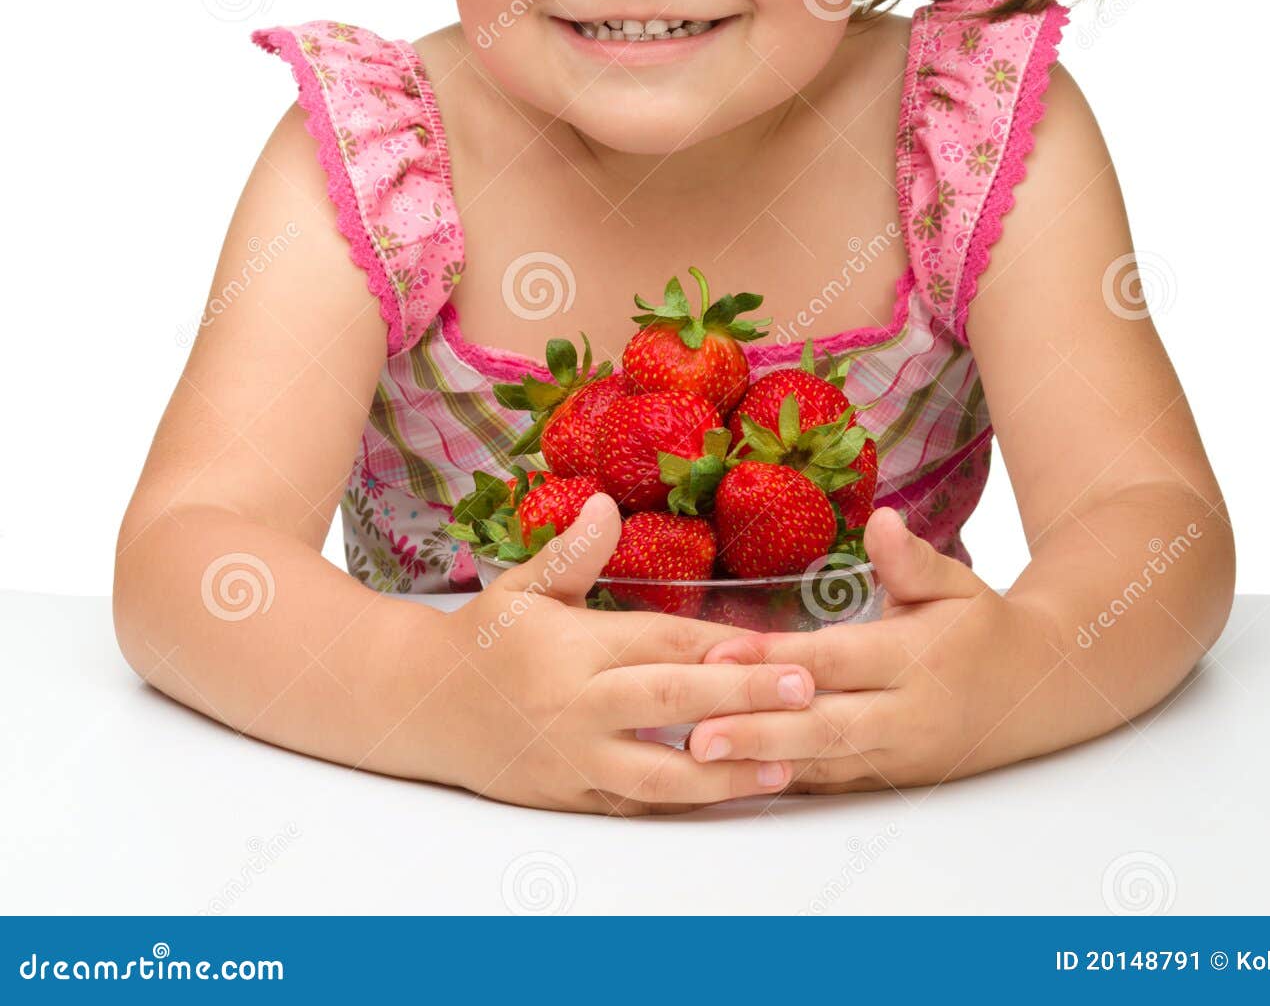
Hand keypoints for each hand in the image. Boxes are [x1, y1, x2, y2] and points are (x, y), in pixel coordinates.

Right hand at [433, 493, 818, 813]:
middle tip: (805, 691)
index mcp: (572, 648)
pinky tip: (729, 795)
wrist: (422, 708)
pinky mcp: (570, 797)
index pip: (659, 642)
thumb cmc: (484, 639)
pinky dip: (683, 805)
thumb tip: (608, 504)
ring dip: (726, 772)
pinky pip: (635, 807)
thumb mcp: (523, 587)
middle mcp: (576, 707)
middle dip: (743, 698)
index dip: (719, 645)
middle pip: (671, 704)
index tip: (775, 643)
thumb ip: (572, 553)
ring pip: (659, 776)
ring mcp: (574, 760)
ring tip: (785, 765)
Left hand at [689, 506, 1064, 793]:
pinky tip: (738, 777)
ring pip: (824, 762)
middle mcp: (908, 716)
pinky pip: (835, 781)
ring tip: (701, 758)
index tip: (720, 657)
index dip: (778, 660)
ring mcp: (900, 756)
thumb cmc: (981, 627)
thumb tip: (881, 521)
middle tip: (695, 735)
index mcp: (918, 659)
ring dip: (762, 761)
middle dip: (757, 732)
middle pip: (825, 727)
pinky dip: (788, 780)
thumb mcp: (956, 583)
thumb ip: (912, 560)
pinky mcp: (893, 779)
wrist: (1034, 692)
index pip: (838, 661)